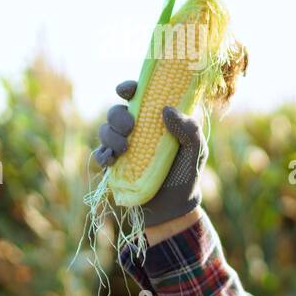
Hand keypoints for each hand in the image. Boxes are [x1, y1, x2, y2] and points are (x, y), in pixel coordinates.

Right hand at [92, 79, 207, 227]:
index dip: (131, 88)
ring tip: (124, 149)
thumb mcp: (196, 151)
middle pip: (118, 110)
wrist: (173, 207)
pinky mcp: (114, 163)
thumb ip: (189, 130)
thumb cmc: (187, 174)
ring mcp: (125, 146)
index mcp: (159, 120)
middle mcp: (140, 129)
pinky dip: (102, 155)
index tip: (127, 91)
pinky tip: (112, 161)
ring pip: (105, 129)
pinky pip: (99, 152)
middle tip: (130, 127)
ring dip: (110, 135)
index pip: (142, 96)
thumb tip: (166, 109)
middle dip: (118, 115)